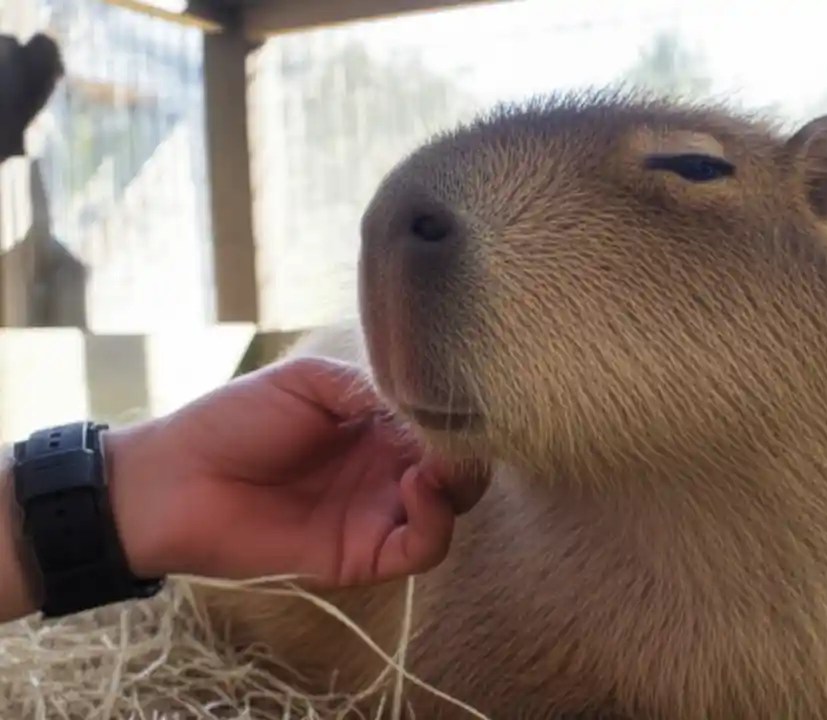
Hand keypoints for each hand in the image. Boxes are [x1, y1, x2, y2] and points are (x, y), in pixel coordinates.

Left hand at [105, 357, 458, 588]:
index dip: (459, 412)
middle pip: (458, 467)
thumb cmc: (233, 421)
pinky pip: (421, 549)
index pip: (442, 423)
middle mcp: (385, 470)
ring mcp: (377, 513)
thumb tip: (428, 399)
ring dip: (458, 484)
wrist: (173, 482)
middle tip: (456, 434)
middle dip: (467, 450)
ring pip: (450, 509)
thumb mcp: (310, 384)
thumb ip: (372, 387)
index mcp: (376, 426)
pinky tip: (417, 485)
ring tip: (433, 463)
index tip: (459, 397)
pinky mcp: (363, 555)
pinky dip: (435, 520)